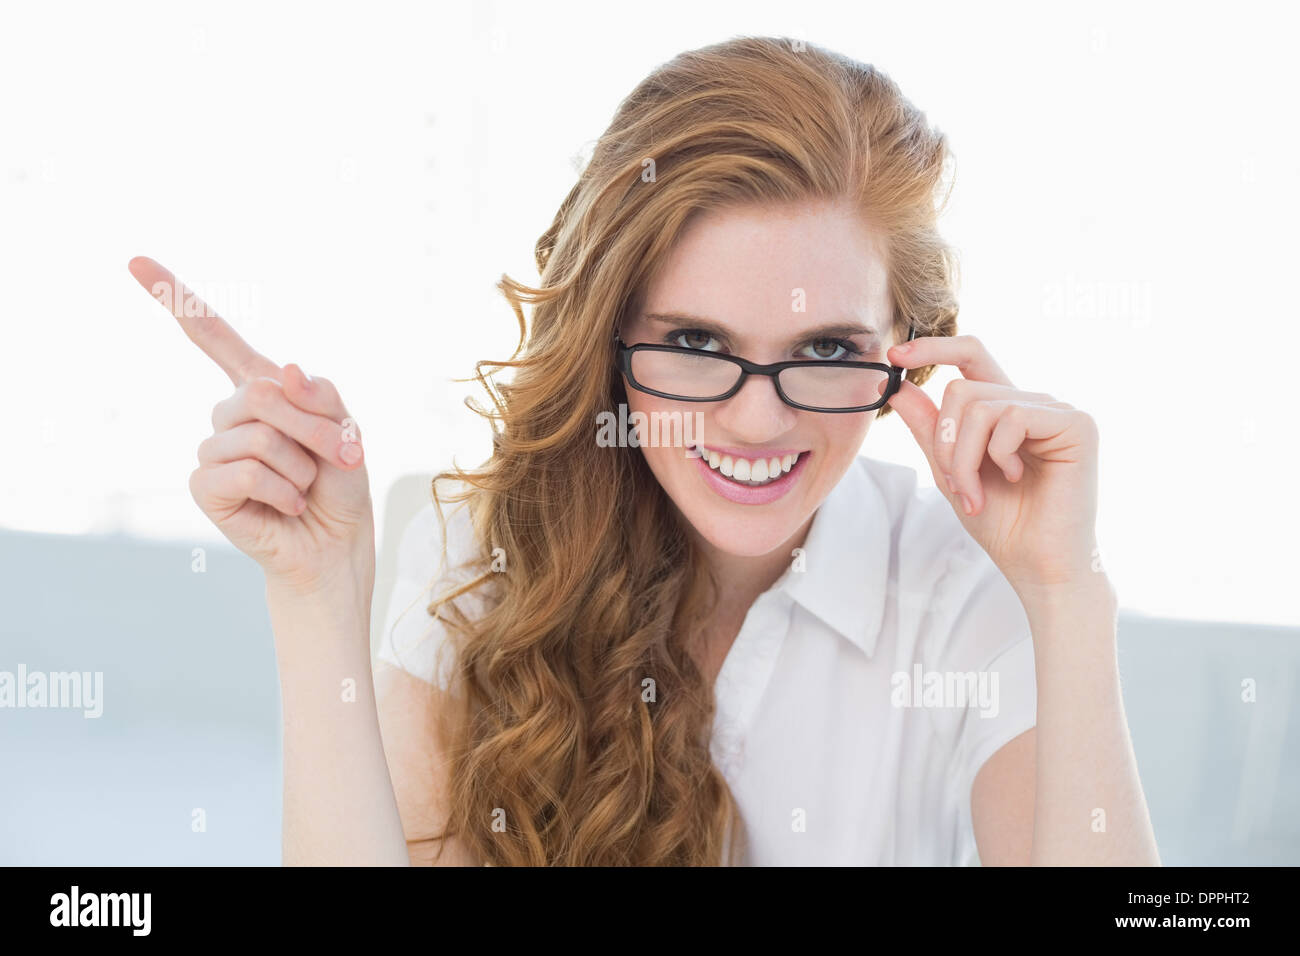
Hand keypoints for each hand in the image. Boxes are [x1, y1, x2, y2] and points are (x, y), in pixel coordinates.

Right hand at [127, 256, 373, 596]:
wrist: (335, 542)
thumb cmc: (339, 483)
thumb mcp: (347, 429)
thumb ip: (322, 395)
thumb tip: (282, 370)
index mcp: (261, 388)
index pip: (214, 336)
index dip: (176, 298)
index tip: (136, 261)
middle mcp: (231, 413)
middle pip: (261, 393)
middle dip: (312, 427)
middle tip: (338, 455)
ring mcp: (214, 450)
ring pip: (258, 436)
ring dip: (301, 466)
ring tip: (304, 486)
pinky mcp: (206, 487)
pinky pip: (244, 472)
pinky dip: (282, 491)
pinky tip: (287, 506)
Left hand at [883, 334, 1102, 592]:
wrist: (1037, 565)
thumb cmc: (1002, 524)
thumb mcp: (950, 471)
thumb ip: (929, 429)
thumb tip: (899, 387)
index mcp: (1004, 410)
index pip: (971, 356)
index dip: (934, 348)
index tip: (896, 355)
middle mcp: (1031, 402)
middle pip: (962, 388)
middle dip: (944, 442)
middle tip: (957, 485)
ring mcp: (1055, 410)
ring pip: (980, 405)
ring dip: (965, 457)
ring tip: (978, 491)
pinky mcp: (1076, 424)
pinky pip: (1013, 416)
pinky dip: (999, 454)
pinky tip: (1017, 478)